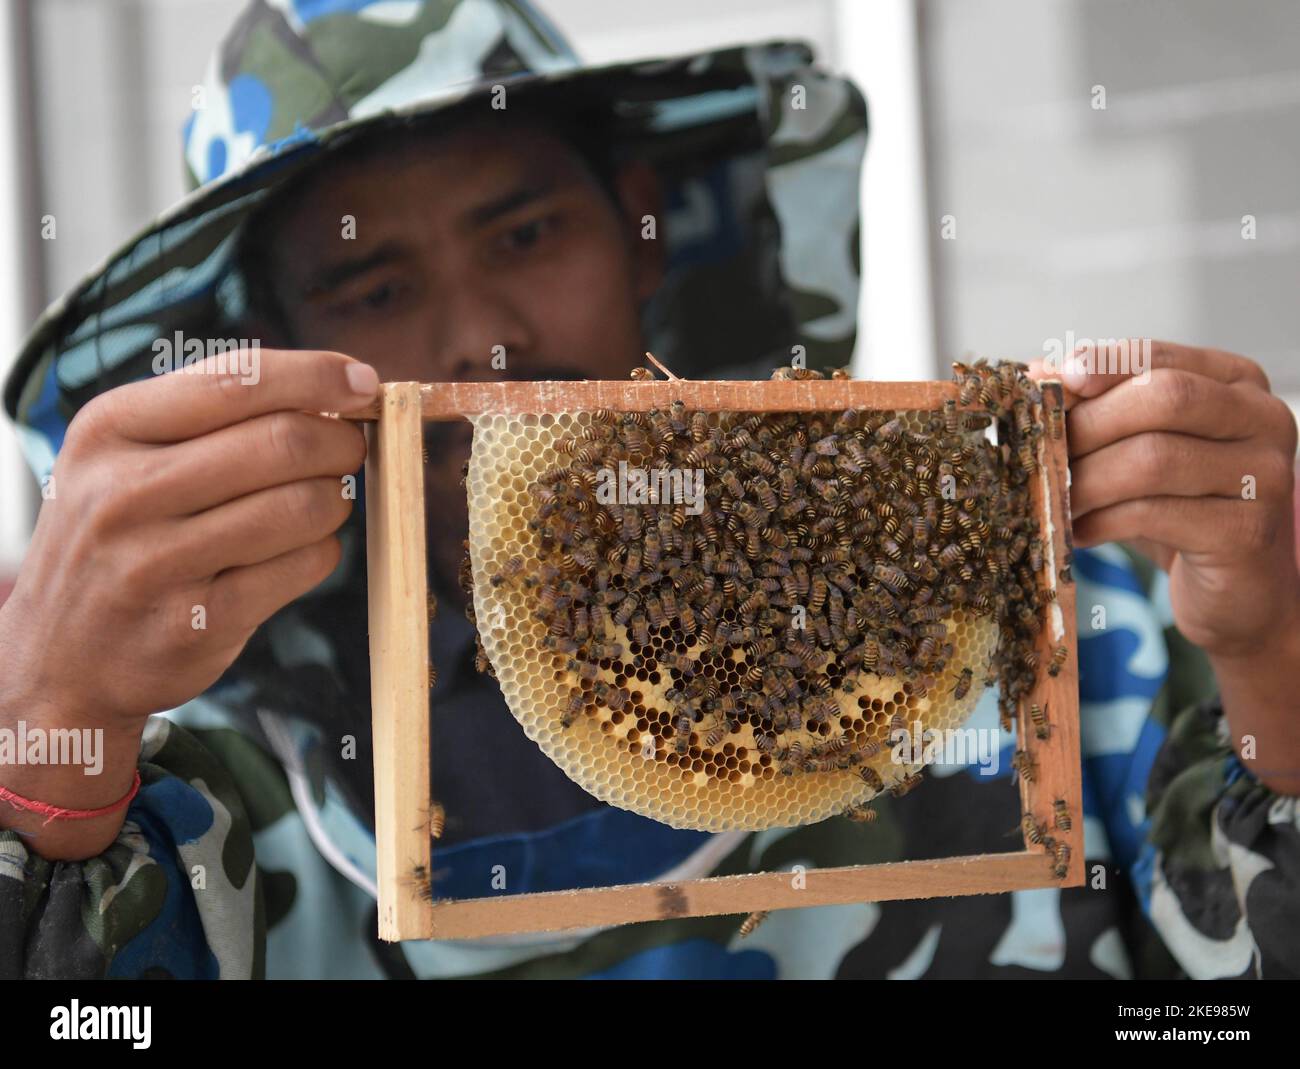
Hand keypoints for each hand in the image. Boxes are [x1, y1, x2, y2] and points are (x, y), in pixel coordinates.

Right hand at [0, 349, 377, 727]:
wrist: (59, 655)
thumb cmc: (117, 535)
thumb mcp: (126, 454)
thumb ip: (215, 412)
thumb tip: (338, 383)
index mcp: (111, 428)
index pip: (238, 379)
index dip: (317, 376)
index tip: (363, 382)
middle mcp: (125, 492)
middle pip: (285, 441)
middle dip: (341, 442)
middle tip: (350, 450)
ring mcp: (157, 562)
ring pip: (305, 505)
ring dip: (335, 500)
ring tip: (318, 503)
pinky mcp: (198, 622)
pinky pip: (305, 565)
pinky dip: (321, 552)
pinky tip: (295, 553)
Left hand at [1030, 340, 1299, 659]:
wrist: (1235, 590)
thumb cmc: (1179, 508)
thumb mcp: (1138, 448)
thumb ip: (1099, 408)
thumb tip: (1036, 371)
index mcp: (1236, 382)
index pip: (1160, 355)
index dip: (1100, 366)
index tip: (1050, 382)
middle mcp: (1262, 419)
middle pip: (1163, 398)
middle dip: (1089, 425)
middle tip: (1042, 454)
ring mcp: (1264, 475)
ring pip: (1153, 458)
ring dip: (1086, 480)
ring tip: (1054, 500)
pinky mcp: (1246, 531)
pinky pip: (1155, 513)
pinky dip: (1102, 521)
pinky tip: (1079, 531)